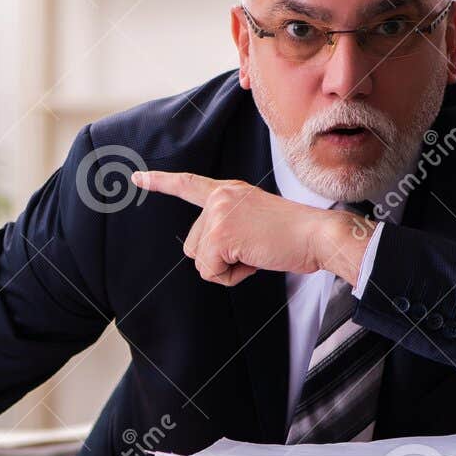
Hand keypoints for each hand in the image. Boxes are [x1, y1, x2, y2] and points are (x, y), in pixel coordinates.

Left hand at [131, 170, 372, 286]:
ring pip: (200, 260)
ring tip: (256, 252)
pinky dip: (232, 276)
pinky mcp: (221, 234)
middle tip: (254, 247)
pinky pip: (210, 271)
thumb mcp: (255, 220)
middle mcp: (220, 197)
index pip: (188, 184)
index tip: (138, 179)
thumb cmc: (293, 235)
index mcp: (228, 191)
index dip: (161, 183)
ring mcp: (219, 214)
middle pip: (193, 244)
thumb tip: (207, 253)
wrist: (317, 235)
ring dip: (226, 267)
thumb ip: (229, 225)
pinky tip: (255, 259)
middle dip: (219, 257)